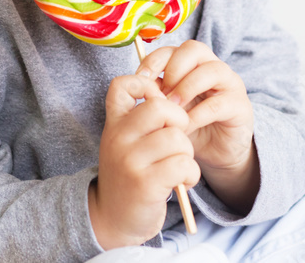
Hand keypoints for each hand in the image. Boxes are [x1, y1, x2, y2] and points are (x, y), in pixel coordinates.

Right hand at [89, 73, 200, 248]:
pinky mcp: (145, 184)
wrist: (112, 220)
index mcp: (114, 124)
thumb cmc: (129, 175)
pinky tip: (182, 181)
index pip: (122, 84)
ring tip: (179, 166)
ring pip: (177, 138)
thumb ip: (141, 119)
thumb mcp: (125, 142)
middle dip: (180, 121)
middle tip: (177, 140)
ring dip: (187, 154)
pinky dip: (191, 174)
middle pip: (161, 107)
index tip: (159, 103)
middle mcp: (118, 139)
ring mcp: (130, 161)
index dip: (147, 85)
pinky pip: (183, 164)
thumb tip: (172, 94)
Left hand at [136, 40, 257, 212]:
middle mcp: (213, 68)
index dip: (155, 61)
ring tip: (173, 109)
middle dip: (173, 69)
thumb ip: (156, 94)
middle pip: (195, 49)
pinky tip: (184, 128)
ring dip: (187, 88)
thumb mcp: (169, 109)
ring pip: (212, 70)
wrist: (218, 154)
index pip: (174, 48)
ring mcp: (230, 85)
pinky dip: (197, 115)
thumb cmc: (190, 126)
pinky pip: (219, 103)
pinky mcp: (240, 106)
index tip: (140, 81)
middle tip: (161, 95)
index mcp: (194, 65)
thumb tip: (137, 85)